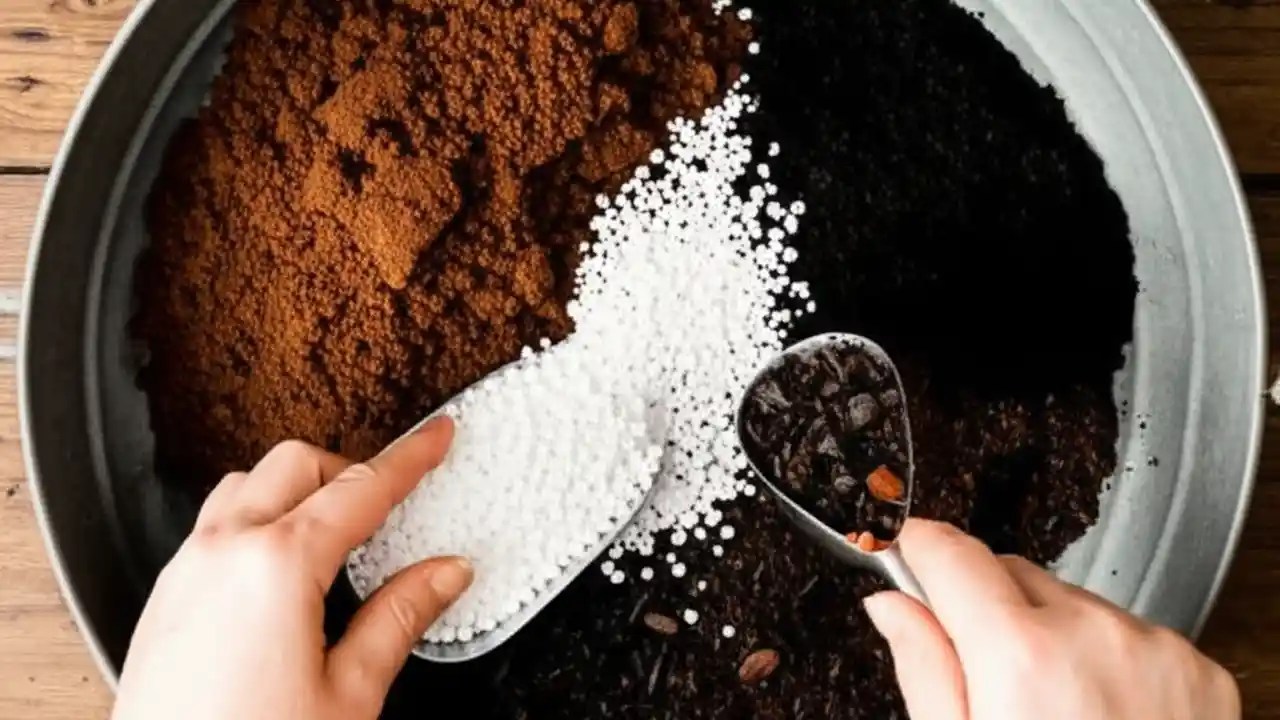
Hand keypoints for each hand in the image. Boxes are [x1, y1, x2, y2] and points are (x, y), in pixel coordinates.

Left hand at [112, 416, 471, 719]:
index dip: (410, 458)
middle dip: (348, 471)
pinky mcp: (163, 602)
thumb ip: (399, 619)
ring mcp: (184, 574)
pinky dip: (256, 524)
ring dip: (295, 493)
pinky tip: (282, 574)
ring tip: (336, 538)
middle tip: (389, 506)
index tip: (435, 437)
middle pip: (294, 464)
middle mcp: (222, 554)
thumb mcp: (350, 695)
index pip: (362, 489)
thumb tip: (443, 575)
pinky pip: (213, 529)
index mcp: (277, 566)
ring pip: (245, 488)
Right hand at [865, 519, 1239, 719]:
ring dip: (1049, 634)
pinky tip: (1098, 717)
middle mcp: (1092, 633)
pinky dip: (1105, 659)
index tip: (906, 557)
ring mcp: (1152, 648)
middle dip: (984, 607)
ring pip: (1071, 603)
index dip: (917, 551)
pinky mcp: (1198, 670)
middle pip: (1010, 573)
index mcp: (1019, 654)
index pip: (949, 550)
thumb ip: (923, 666)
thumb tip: (892, 605)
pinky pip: (1128, 634)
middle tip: (982, 676)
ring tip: (1051, 713)